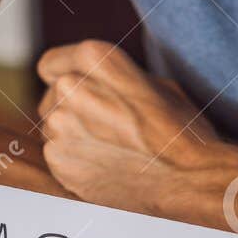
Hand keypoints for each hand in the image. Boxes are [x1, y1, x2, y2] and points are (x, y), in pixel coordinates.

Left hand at [36, 40, 222, 214]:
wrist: (187, 180)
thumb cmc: (180, 131)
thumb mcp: (156, 84)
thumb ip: (116, 79)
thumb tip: (100, 84)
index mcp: (94, 58)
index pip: (50, 64)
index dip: (64, 79)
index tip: (77, 92)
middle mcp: (69, 87)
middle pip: (52, 97)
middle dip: (72, 109)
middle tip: (105, 126)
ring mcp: (60, 126)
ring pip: (53, 128)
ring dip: (72, 136)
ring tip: (109, 149)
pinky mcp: (58, 161)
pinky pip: (56, 157)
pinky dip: (73, 162)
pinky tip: (104, 166)